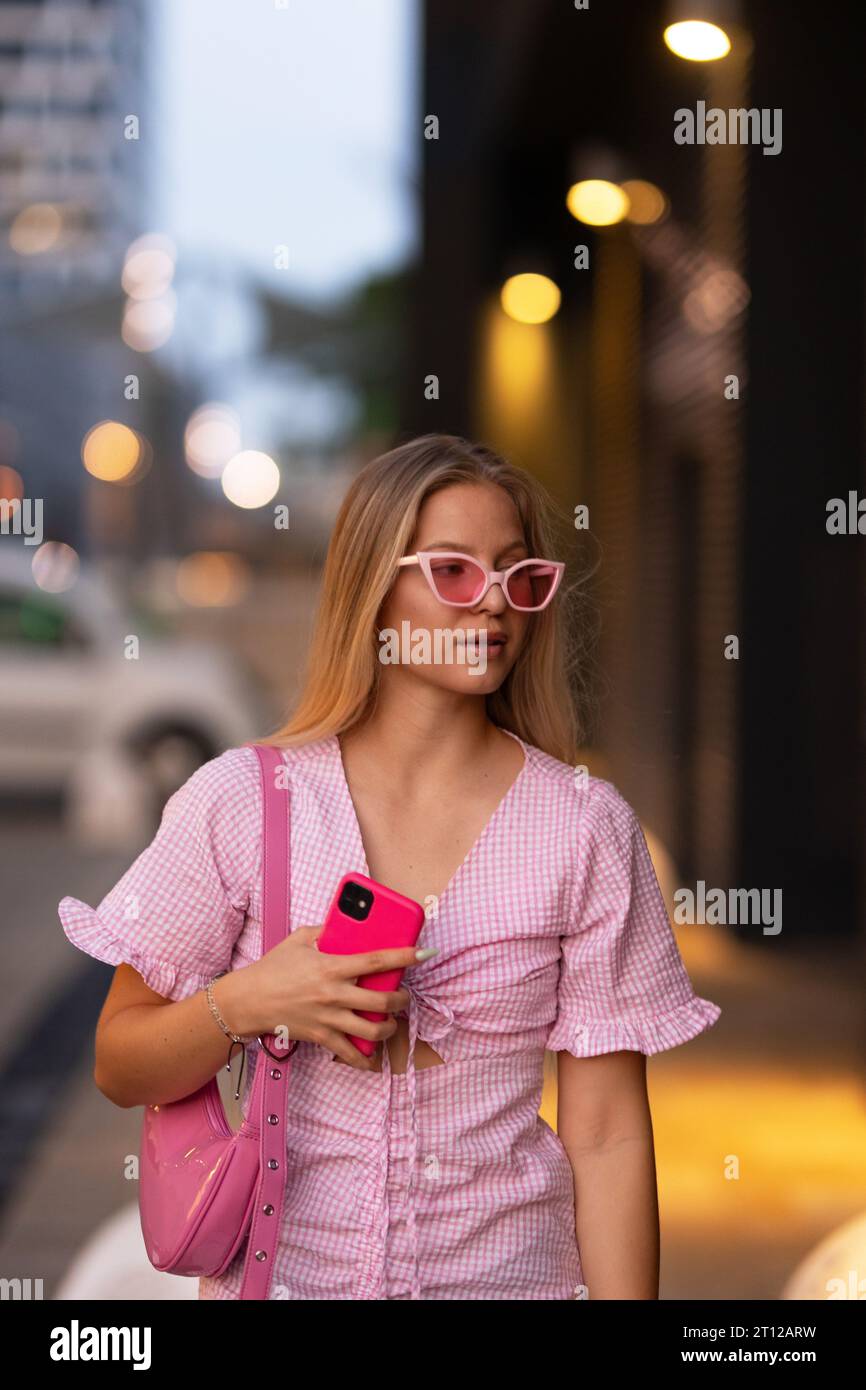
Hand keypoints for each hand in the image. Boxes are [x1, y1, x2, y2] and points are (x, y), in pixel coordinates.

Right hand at [214, 925, 433, 1069]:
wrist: (247, 1000)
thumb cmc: (272, 968)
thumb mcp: (298, 940)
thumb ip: (324, 931)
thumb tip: (344, 925)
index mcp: (331, 967)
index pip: (376, 961)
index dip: (404, 956)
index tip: (423, 953)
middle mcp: (334, 994)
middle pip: (382, 1001)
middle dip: (402, 1000)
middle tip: (404, 996)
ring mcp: (328, 1018)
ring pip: (372, 1031)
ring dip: (389, 1028)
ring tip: (391, 1022)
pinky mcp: (320, 1037)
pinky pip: (349, 1054)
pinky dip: (365, 1060)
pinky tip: (373, 1058)